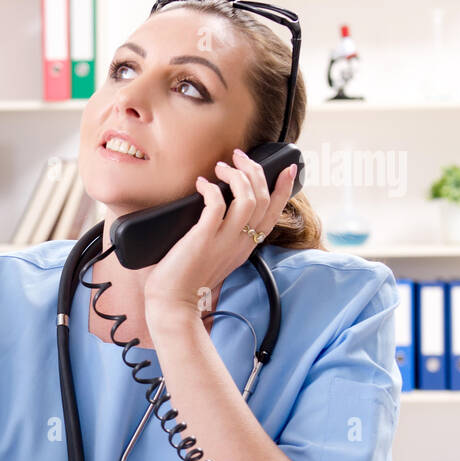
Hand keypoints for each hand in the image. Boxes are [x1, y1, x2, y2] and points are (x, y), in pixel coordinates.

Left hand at [143, 147, 296, 327]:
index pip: (274, 213)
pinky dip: (210, 189)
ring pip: (248, 198)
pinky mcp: (203, 239)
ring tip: (221, 165)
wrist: (172, 304)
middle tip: (240, 156)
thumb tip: (215, 209)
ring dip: (236, 175)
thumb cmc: (186, 280)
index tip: (287, 168)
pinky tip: (201, 183)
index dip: (283, 189)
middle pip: (263, 199)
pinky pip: (216, 205)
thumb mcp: (215, 257)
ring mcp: (224, 241)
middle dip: (255, 171)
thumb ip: (222, 237)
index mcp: (246, 247)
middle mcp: (240, 243)